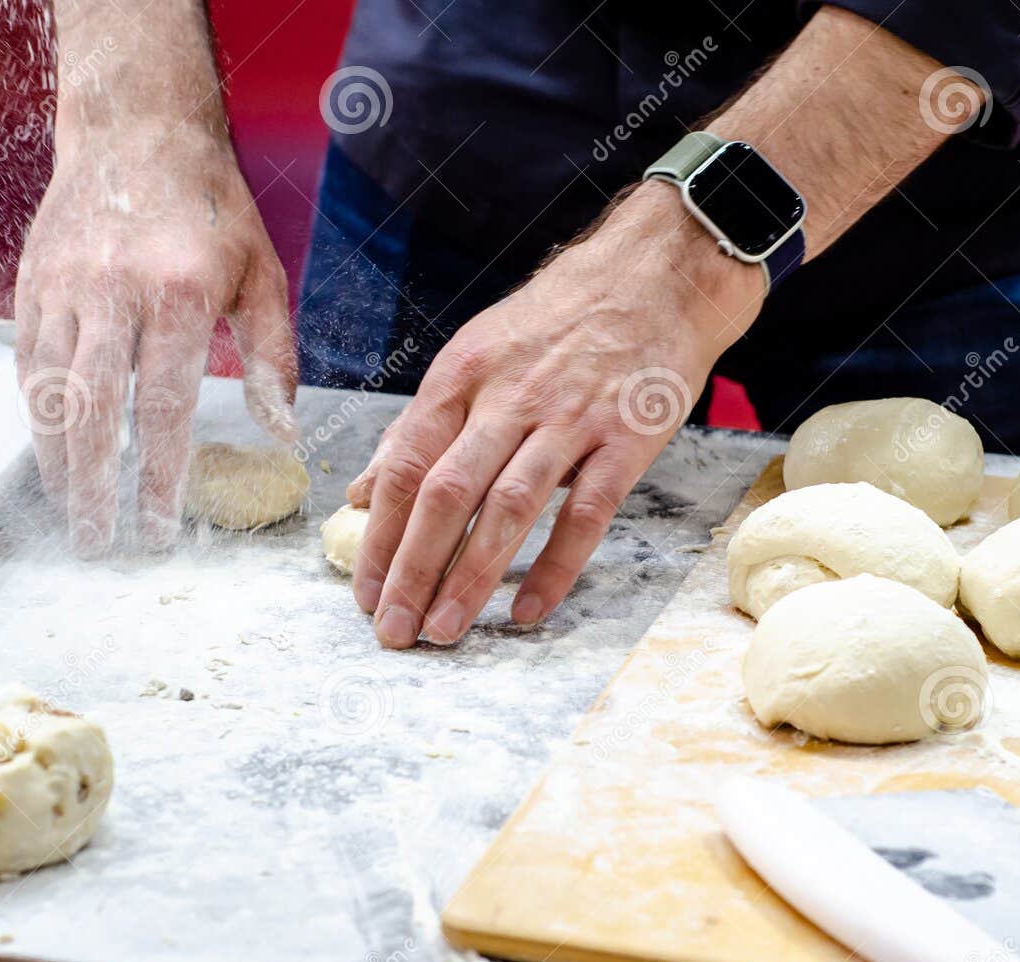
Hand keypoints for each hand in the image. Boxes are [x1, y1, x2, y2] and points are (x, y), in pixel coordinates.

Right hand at [14, 120, 296, 555]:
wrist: (137, 131)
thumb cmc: (211, 211)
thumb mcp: (261, 275)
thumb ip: (271, 357)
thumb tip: (283, 433)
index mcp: (178, 295)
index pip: (164, 405)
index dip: (158, 475)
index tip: (159, 527)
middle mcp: (113, 293)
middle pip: (96, 411)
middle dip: (95, 487)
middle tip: (98, 542)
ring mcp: (65, 288)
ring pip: (52, 392)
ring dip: (58, 461)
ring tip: (70, 512)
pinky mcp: (33, 284)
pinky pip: (29, 363)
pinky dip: (37, 415)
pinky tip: (51, 454)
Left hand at [346, 182, 765, 647]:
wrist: (658, 274)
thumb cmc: (560, 320)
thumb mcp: (476, 354)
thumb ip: (420, 426)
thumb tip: (361, 492)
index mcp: (462, 375)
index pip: (405, 465)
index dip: (380, 535)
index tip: (365, 591)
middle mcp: (509, 397)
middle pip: (446, 493)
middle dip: (413, 568)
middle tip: (394, 630)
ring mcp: (570, 419)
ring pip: (508, 508)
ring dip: (470, 575)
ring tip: (445, 629)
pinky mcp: (626, 440)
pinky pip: (585, 514)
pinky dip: (555, 567)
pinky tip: (526, 611)